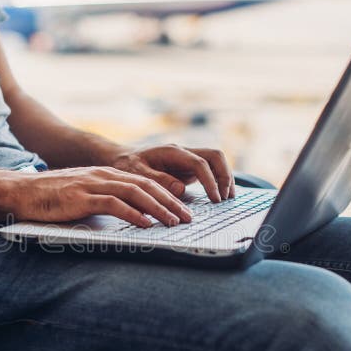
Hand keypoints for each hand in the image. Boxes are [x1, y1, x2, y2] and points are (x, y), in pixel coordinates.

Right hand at [11, 167, 192, 227]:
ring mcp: (92, 184)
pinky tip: (145, 223)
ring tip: (173, 222)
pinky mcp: (81, 197)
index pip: (145, 183)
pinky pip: (113, 203)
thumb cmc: (52, 199)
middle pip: (146, 186)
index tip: (183, 210)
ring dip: (157, 208)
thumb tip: (131, 218)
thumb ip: (107, 202)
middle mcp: (104, 176)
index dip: (167, 196)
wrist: (21, 191)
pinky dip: (132, 213)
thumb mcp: (85, 197)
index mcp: (107, 175)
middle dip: (170, 202)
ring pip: (135, 193)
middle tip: (188, 218)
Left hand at [109, 145, 234, 202]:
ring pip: (215, 162)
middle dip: (224, 176)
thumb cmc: (128, 166)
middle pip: (215, 156)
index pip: (200, 163)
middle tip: (226, 198)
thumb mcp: (138, 174)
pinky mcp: (188, 169)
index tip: (215, 198)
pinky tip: (219, 196)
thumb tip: (181, 189)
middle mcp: (184, 152)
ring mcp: (187, 160)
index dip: (210, 181)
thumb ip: (159, 180)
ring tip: (227, 199)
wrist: (123, 159)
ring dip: (224, 178)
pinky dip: (217, 182)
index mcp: (173, 151)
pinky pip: (209, 171)